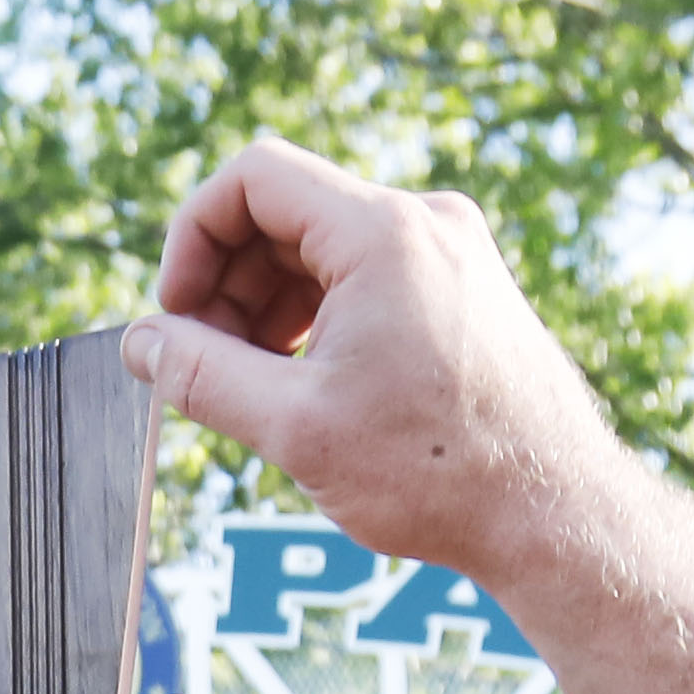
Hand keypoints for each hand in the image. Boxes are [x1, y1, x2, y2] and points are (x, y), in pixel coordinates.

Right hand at [135, 141, 627, 589]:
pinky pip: (368, 273)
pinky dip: (319, 314)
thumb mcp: (295, 429)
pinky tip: (304, 380)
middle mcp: (425, 222)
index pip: (252, 178)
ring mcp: (453, 251)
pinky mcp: (466, 286)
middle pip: (286, 211)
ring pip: (325, 246)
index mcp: (383, 233)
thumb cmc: (438, 475)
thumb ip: (200, 376)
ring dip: (268, 303)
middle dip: (228, 282)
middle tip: (201, 363)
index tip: (174, 314)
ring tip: (251, 382)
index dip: (192, 238)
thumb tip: (139, 343)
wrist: (554, 514)